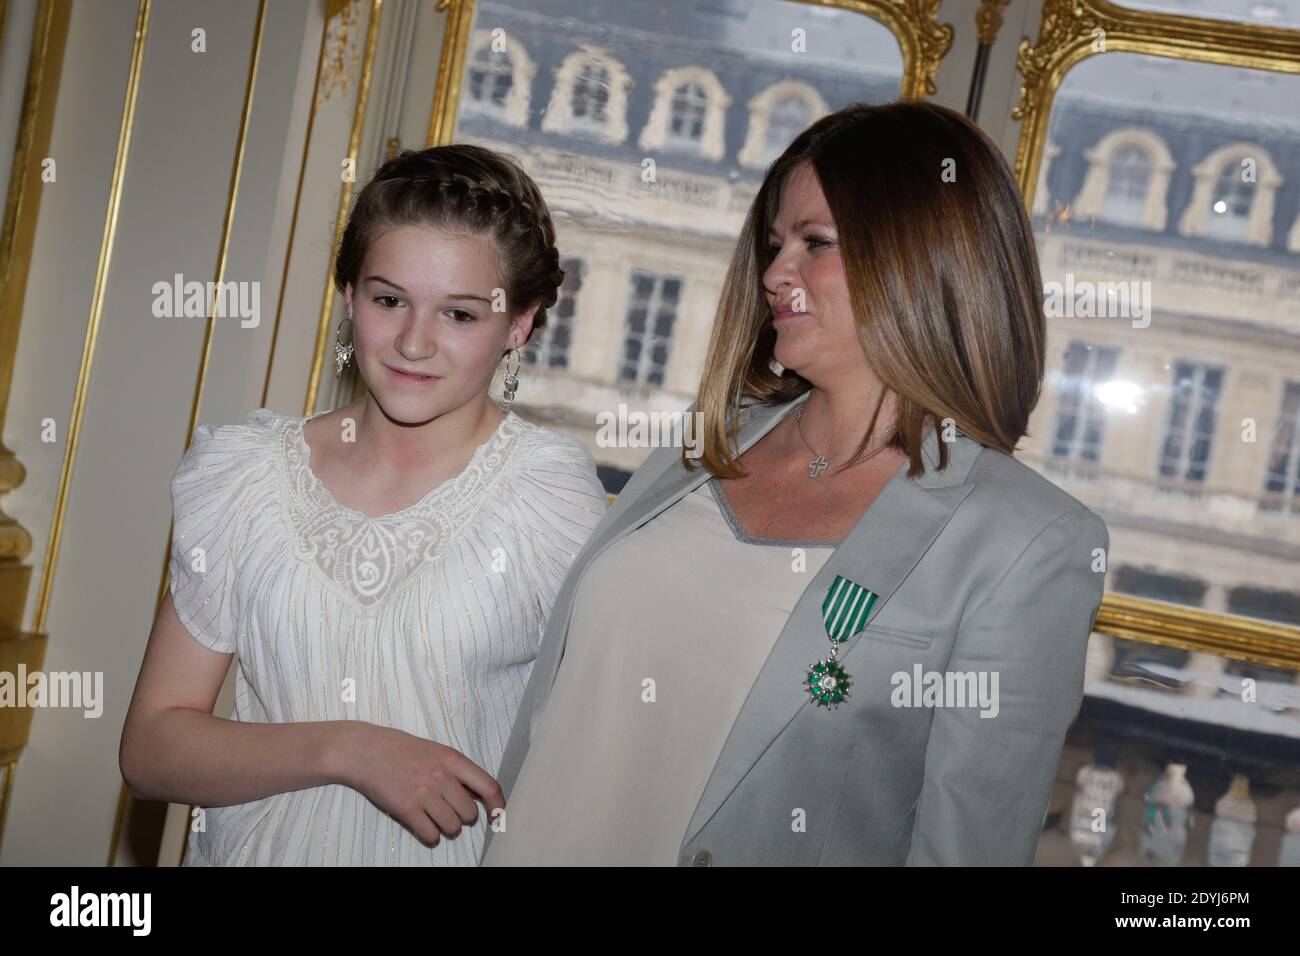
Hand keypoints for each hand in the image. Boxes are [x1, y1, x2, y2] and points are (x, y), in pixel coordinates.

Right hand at [334, 722, 504, 846]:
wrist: (365, 751)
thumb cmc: (401, 750)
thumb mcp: (436, 751)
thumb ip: (457, 770)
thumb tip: (477, 795)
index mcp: (452, 759)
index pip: (488, 787)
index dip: (497, 806)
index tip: (496, 817)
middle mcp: (442, 776)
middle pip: (469, 813)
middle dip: (462, 818)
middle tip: (449, 811)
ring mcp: (424, 793)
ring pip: (452, 827)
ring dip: (446, 828)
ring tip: (434, 817)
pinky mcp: (406, 809)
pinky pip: (430, 835)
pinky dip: (430, 836)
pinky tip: (423, 825)